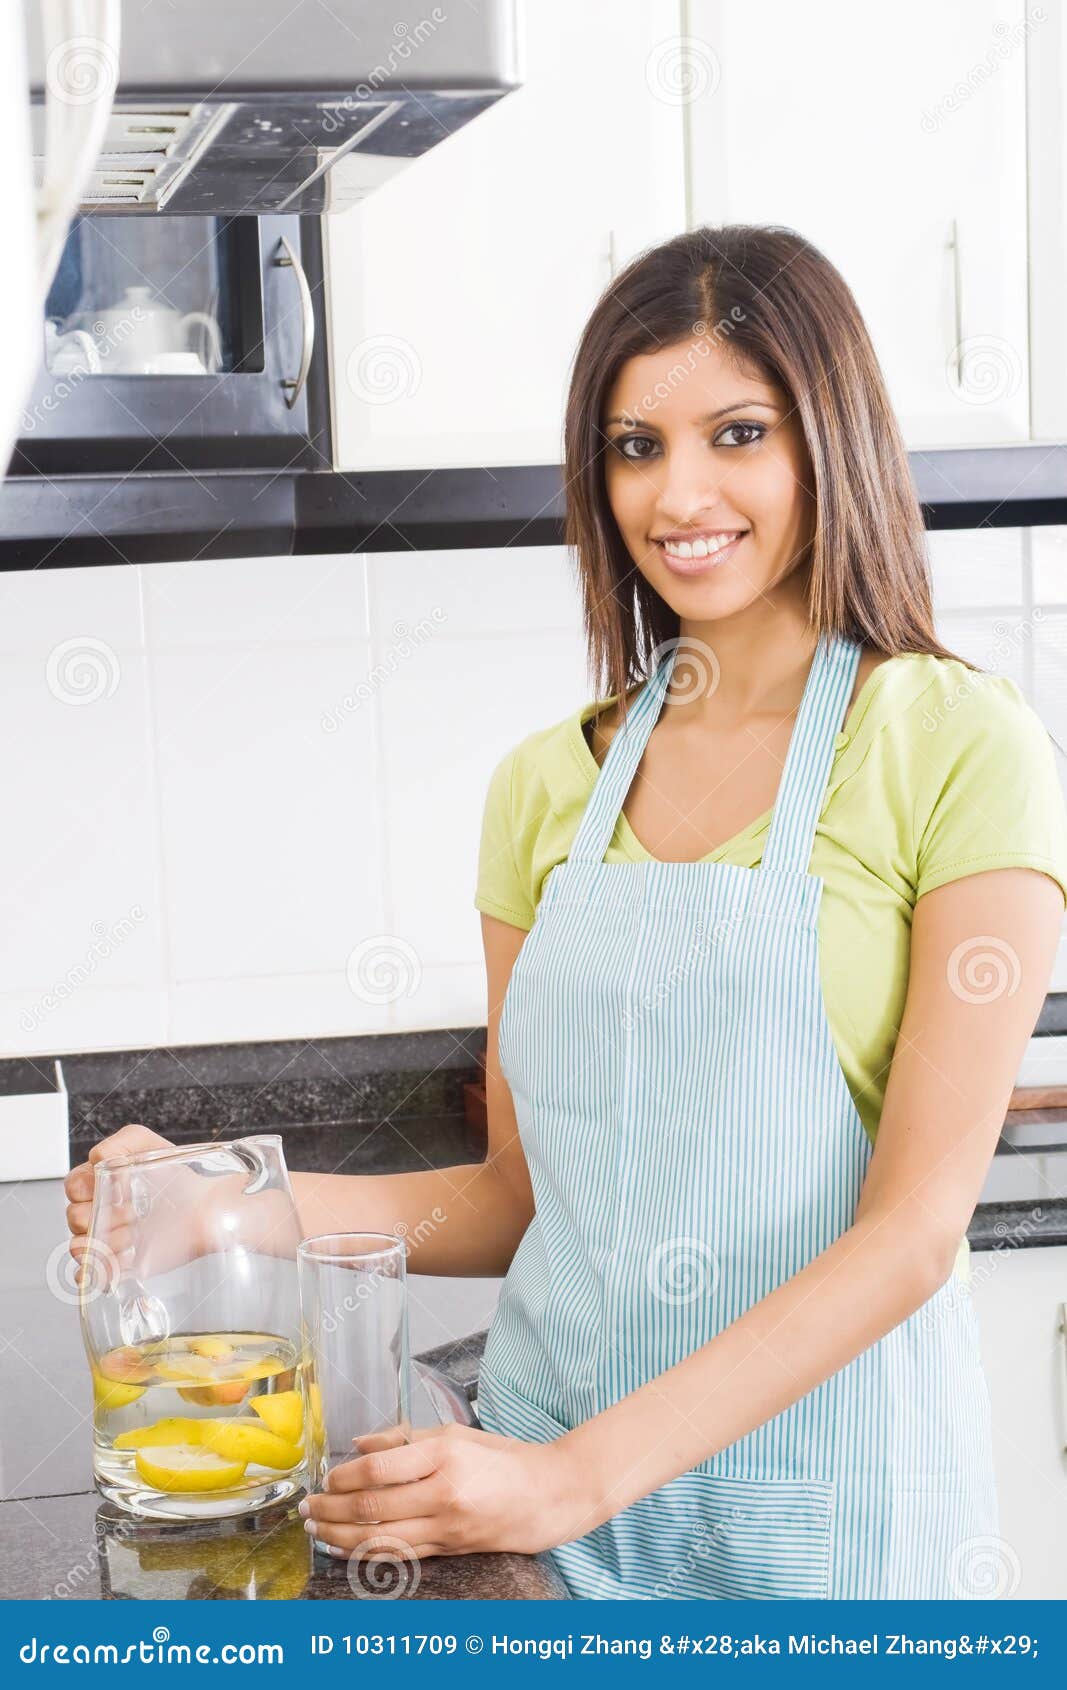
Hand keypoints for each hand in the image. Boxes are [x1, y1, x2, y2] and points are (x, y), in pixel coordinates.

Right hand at [64, 1122, 173, 1277]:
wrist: (206, 1208)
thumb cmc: (179, 1177)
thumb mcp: (148, 1146)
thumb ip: (120, 1143)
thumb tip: (96, 1159)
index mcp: (102, 1183)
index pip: (74, 1186)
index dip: (84, 1188)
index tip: (109, 1188)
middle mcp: (102, 1211)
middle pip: (75, 1218)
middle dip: (100, 1215)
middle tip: (131, 1212)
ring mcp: (109, 1238)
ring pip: (81, 1247)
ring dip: (102, 1242)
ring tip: (132, 1235)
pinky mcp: (120, 1264)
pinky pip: (92, 1274)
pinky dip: (96, 1271)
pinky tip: (117, 1262)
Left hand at [300, 1422, 594, 1560]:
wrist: (549, 1495)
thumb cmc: (505, 1458)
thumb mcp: (457, 1432)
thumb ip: (404, 1438)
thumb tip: (359, 1443)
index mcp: (445, 1455)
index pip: (380, 1468)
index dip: (345, 1476)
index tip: (327, 1477)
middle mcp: (444, 1493)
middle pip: (373, 1508)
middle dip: (331, 1510)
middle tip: (307, 1507)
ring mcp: (447, 1526)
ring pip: (380, 1539)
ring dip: (340, 1536)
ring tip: (316, 1530)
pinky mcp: (449, 1549)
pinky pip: (399, 1555)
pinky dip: (366, 1554)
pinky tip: (345, 1548)